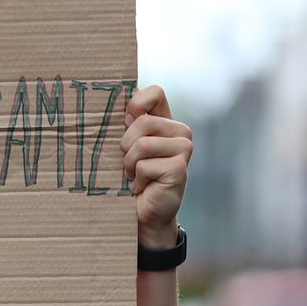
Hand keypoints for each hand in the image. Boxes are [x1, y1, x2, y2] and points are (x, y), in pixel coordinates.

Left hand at [119, 85, 191, 249]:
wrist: (144, 213)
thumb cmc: (131, 177)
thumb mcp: (126, 147)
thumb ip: (127, 124)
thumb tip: (122, 105)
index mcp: (166, 121)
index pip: (155, 92)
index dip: (137, 103)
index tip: (125, 121)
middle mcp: (180, 132)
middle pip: (142, 122)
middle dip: (126, 146)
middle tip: (130, 164)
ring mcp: (184, 150)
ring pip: (142, 145)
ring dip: (129, 165)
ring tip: (135, 176)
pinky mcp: (180, 169)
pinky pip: (144, 166)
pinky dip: (137, 180)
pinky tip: (144, 187)